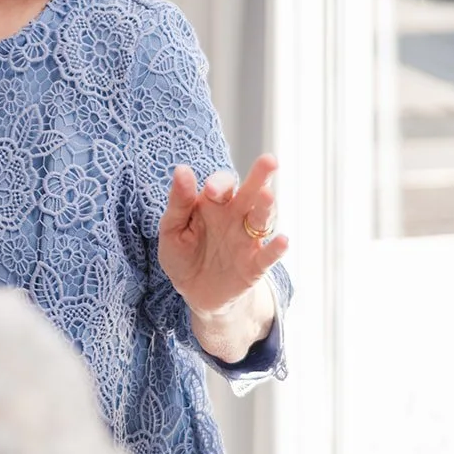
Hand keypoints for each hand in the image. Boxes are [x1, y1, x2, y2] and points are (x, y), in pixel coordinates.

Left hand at [157, 153, 287, 321]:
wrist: (193, 293)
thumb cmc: (182, 255)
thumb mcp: (172, 229)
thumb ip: (178, 202)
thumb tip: (182, 169)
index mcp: (214, 204)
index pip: (222, 185)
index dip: (219, 184)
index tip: (210, 191)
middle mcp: (235, 217)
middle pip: (251, 192)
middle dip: (259, 176)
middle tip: (269, 160)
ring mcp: (247, 240)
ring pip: (262, 219)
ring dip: (267, 206)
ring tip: (266, 195)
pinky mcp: (255, 265)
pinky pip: (268, 256)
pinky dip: (276, 249)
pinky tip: (282, 240)